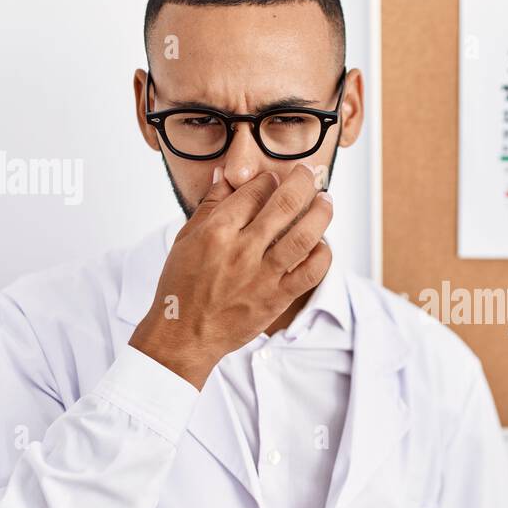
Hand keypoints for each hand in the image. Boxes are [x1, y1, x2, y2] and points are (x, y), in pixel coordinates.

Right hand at [129, 163, 332, 389]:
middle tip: (308, 173)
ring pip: (304, 235)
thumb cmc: (182, 287)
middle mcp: (243, 250)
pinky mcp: (277, 298)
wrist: (185, 333)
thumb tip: (224, 175)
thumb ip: (209, 205)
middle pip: (284, 205)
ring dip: (320, 213)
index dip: (269, 179)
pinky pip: (311, 272)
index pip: (254, 192)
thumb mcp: (186, 239)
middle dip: (302, 182)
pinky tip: (321, 244)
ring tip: (325, 200)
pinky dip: (322, 254)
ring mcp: (262, 275)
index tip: (275, 177)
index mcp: (217, 232)